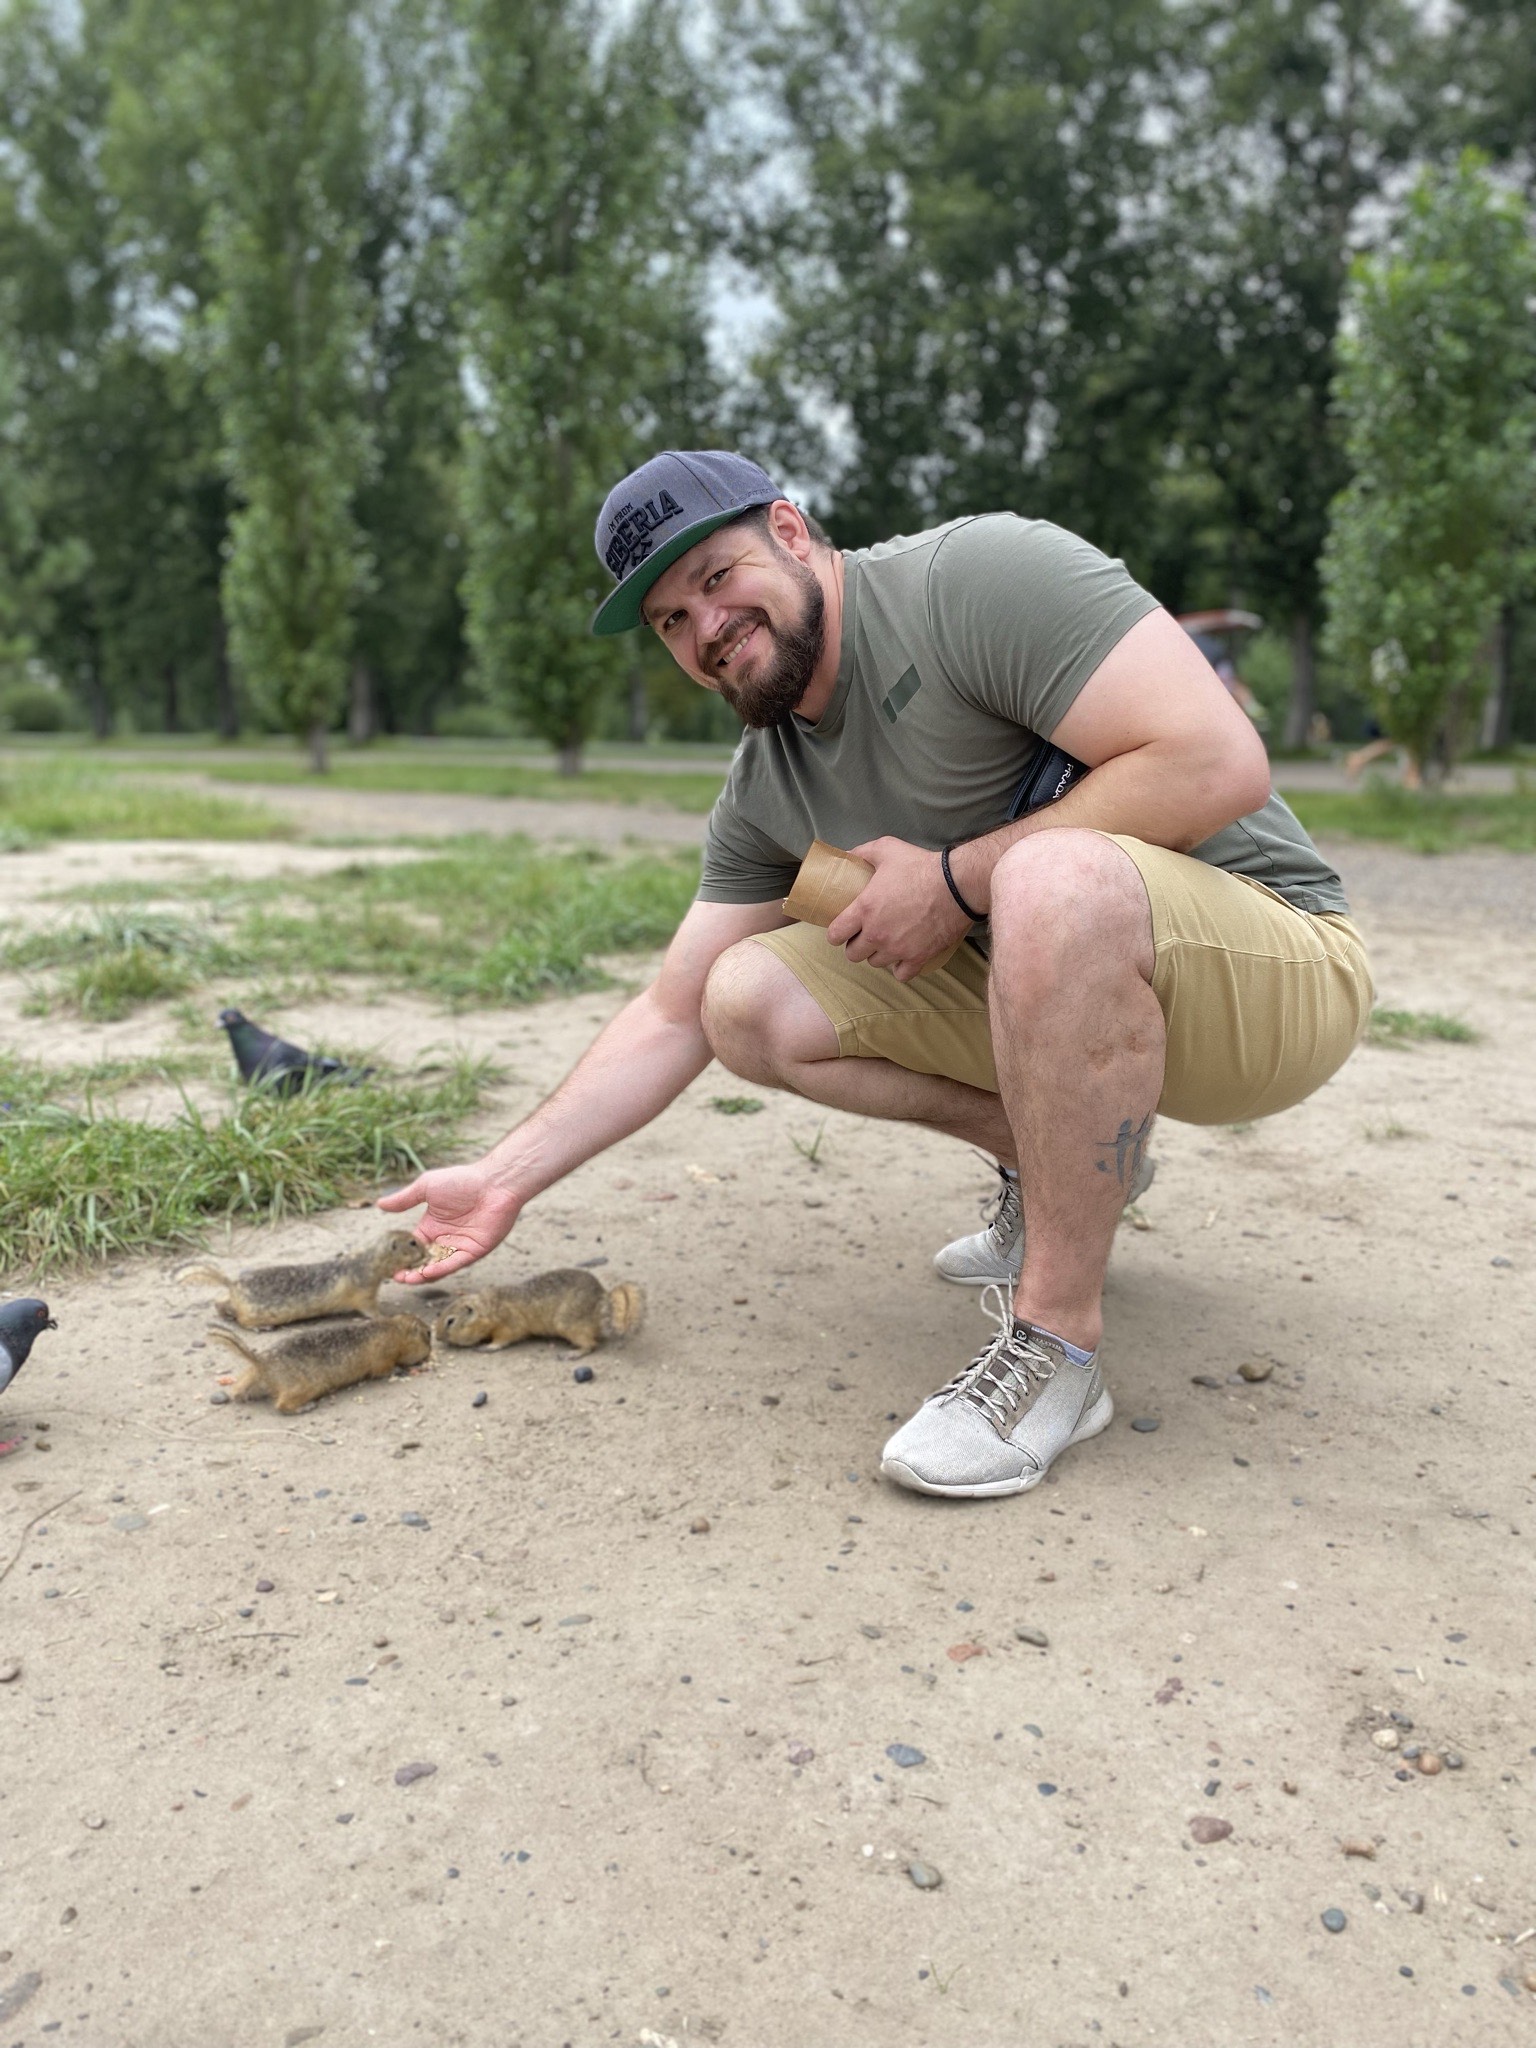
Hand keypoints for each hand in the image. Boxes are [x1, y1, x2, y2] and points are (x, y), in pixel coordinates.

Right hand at [377, 1164, 523, 1282]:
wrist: (494, 1182)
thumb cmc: (462, 1180)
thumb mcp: (426, 1187)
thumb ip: (404, 1199)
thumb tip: (379, 1204)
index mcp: (432, 1226)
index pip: (413, 1248)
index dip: (401, 1257)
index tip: (388, 1264)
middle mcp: (445, 1239)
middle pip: (424, 1262)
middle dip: (410, 1271)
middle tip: (396, 1277)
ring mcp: (460, 1246)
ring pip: (439, 1267)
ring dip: (423, 1274)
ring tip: (408, 1278)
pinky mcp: (475, 1251)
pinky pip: (455, 1263)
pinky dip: (442, 1269)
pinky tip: (427, 1271)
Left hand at [824, 836, 972, 980]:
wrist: (957, 885)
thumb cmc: (921, 866)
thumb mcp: (887, 848)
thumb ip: (862, 853)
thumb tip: (846, 855)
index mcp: (864, 909)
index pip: (835, 934)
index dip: (836, 932)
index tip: (843, 928)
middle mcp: (877, 934)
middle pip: (853, 954)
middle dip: (856, 945)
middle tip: (865, 934)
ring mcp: (897, 948)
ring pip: (875, 963)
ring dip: (878, 954)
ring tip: (886, 942)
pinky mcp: (918, 957)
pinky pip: (901, 974)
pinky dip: (901, 967)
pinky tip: (904, 956)